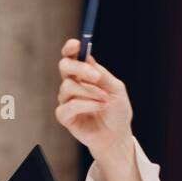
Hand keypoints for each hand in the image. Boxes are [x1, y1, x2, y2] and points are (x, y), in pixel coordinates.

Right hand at [55, 39, 134, 170]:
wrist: (117, 136)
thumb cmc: (117, 111)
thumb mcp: (116, 88)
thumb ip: (101, 74)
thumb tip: (87, 57)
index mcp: (83, 75)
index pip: (71, 57)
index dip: (70, 48)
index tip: (77, 44)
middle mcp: (72, 85)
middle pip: (64, 66)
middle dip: (79, 68)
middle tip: (96, 77)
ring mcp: (66, 100)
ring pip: (68, 87)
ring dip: (91, 93)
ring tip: (106, 101)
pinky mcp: (64, 115)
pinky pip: (69, 105)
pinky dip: (87, 105)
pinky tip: (98, 108)